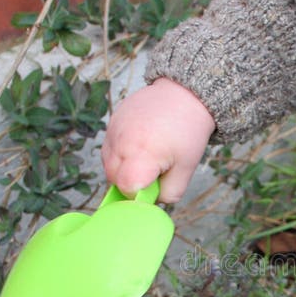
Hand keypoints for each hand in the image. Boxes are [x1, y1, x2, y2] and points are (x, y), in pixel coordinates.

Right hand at [102, 78, 215, 202]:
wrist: (184, 95)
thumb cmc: (187, 132)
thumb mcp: (186, 169)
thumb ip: (169, 193)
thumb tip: (152, 201)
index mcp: (142, 153)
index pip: (125, 186)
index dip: (137, 193)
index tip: (152, 185)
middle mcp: (122, 141)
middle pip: (113, 178)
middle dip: (131, 182)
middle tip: (154, 171)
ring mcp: (114, 129)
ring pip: (108, 164)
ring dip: (124, 168)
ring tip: (147, 156)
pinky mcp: (111, 121)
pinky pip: (109, 147)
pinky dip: (121, 153)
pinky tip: (140, 145)